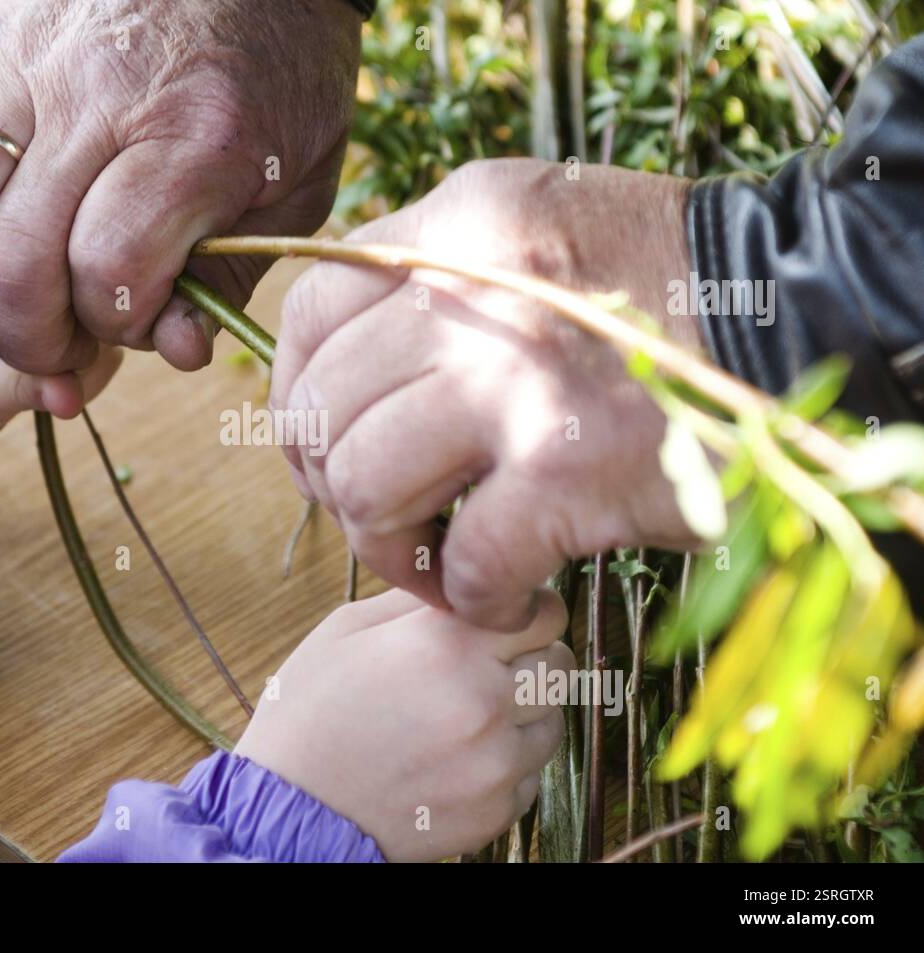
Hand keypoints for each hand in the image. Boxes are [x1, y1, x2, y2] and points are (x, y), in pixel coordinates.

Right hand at [0, 0, 359, 399]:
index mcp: (191, 140)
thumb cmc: (284, 87)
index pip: (108, 269)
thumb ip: (230, 278)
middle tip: (55, 369)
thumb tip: (170, 353)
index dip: (114, 328)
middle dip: (28, 342)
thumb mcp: (296, 191)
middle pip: (16, 259)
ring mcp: (26, 71)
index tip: (137, 331)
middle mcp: (96, 104)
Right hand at [234, 587, 571, 862]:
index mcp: (445, 642)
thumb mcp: (346, 629)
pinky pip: (533, 772)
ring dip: (522, 714)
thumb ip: (418, 600)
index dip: (526, 611)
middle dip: (530, 659)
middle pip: (560, 662)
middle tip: (484, 670)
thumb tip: (467, 577)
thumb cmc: (309, 711)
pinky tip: (457, 758)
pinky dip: (506, 763)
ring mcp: (495, 760)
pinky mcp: (498, 809)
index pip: (547, 609)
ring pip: (553, 719)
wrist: (288, 809)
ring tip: (464, 718)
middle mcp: (483, 697)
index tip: (501, 622)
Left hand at [271, 158, 701, 631]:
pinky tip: (506, 593)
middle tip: (386, 518)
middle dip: (334, 487)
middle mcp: (470, 297)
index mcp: (452, 231)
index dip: (291, 396)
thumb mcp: (525, 231)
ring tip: (438, 561)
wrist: (787, 314)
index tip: (316, 448)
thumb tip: (340, 367)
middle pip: (322, 413)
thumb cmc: (650, 287)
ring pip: (365, 488)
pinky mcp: (570, 469)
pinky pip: (465, 562)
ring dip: (390, 551)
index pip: (308, 314)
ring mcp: (515, 381)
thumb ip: (429, 277)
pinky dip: (471, 598)